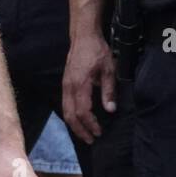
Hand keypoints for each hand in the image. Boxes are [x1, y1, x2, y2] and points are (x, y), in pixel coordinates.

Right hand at [62, 29, 116, 143]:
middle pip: (70, 115)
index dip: (90, 124)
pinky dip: (71, 116)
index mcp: (80, 84)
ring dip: (75, 125)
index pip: (83, 111)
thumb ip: (109, 90)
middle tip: (92, 140)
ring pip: (65, 111)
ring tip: (85, 134)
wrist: (83, 36)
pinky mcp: (65, 84)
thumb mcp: (108, 69)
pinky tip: (79, 120)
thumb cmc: (97, 51)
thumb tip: (110, 109)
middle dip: (80, 130)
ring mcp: (65, 86)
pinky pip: (65, 105)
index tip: (99, 132)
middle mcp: (69, 87)